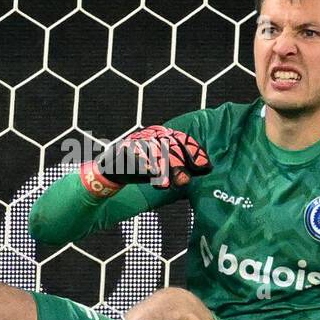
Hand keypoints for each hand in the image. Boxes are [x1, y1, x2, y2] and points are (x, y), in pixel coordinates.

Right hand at [83, 124, 211, 195]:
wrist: (112, 168)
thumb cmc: (143, 168)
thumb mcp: (165, 167)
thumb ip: (183, 166)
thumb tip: (207, 169)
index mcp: (164, 135)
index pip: (182, 140)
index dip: (193, 152)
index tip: (203, 167)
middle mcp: (152, 134)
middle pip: (170, 147)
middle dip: (179, 165)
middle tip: (184, 181)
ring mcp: (139, 140)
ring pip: (155, 153)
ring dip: (163, 170)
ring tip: (167, 185)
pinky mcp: (125, 148)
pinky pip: (138, 156)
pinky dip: (146, 167)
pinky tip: (153, 177)